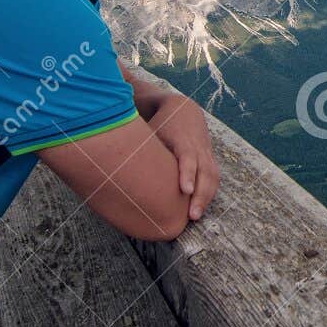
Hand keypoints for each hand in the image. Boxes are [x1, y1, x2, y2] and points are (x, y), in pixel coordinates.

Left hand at [144, 93, 220, 220]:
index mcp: (182, 139)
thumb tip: (113, 166)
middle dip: (200, 194)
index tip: (185, 191)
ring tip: (194, 217)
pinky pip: (213, 178)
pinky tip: (198, 208)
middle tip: (191, 216)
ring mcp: (206, 152)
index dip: (187, 173)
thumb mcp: (150, 131)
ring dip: (206, 198)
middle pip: (205, 172)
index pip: (188, 157)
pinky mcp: (209, 159)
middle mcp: (197, 146)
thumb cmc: (160, 124)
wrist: (183, 110)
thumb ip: (137, 147)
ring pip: (212, 177)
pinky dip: (209, 193)